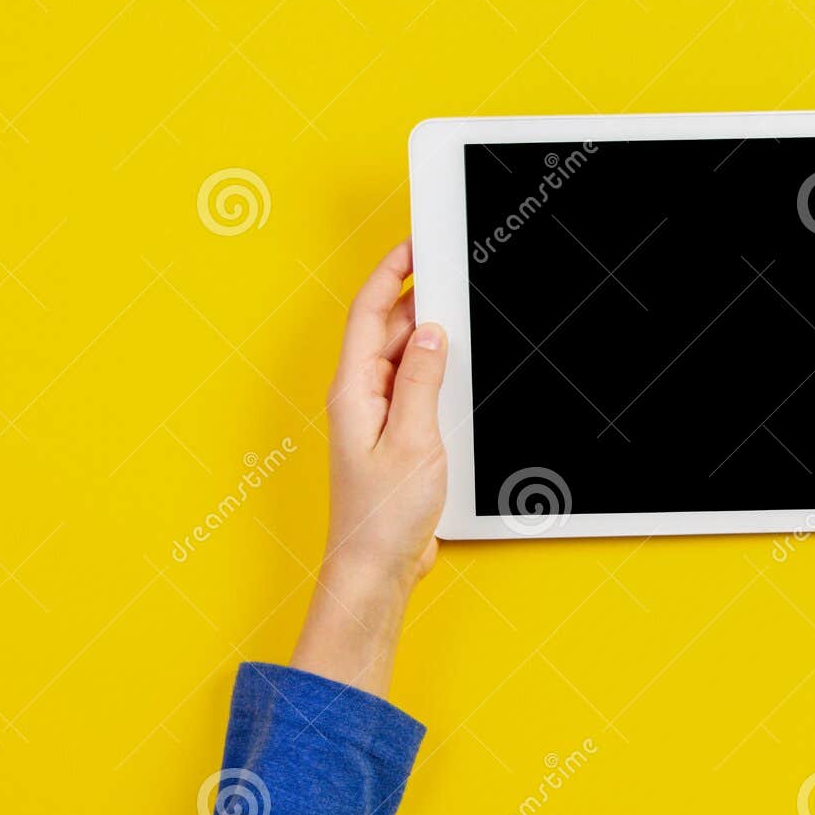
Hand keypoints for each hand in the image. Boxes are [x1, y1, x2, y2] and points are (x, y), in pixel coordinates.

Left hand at [290, 240, 448, 696]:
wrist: (376, 570)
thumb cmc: (382, 517)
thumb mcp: (412, 439)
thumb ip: (422, 380)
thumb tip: (429, 331)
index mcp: (353, 390)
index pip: (368, 313)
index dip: (390, 272)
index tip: (415, 244)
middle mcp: (360, 397)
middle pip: (387, 330)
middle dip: (416, 297)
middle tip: (450, 273)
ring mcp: (377, 417)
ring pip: (403, 358)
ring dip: (428, 337)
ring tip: (460, 316)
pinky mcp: (396, 437)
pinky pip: (415, 388)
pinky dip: (435, 371)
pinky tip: (457, 371)